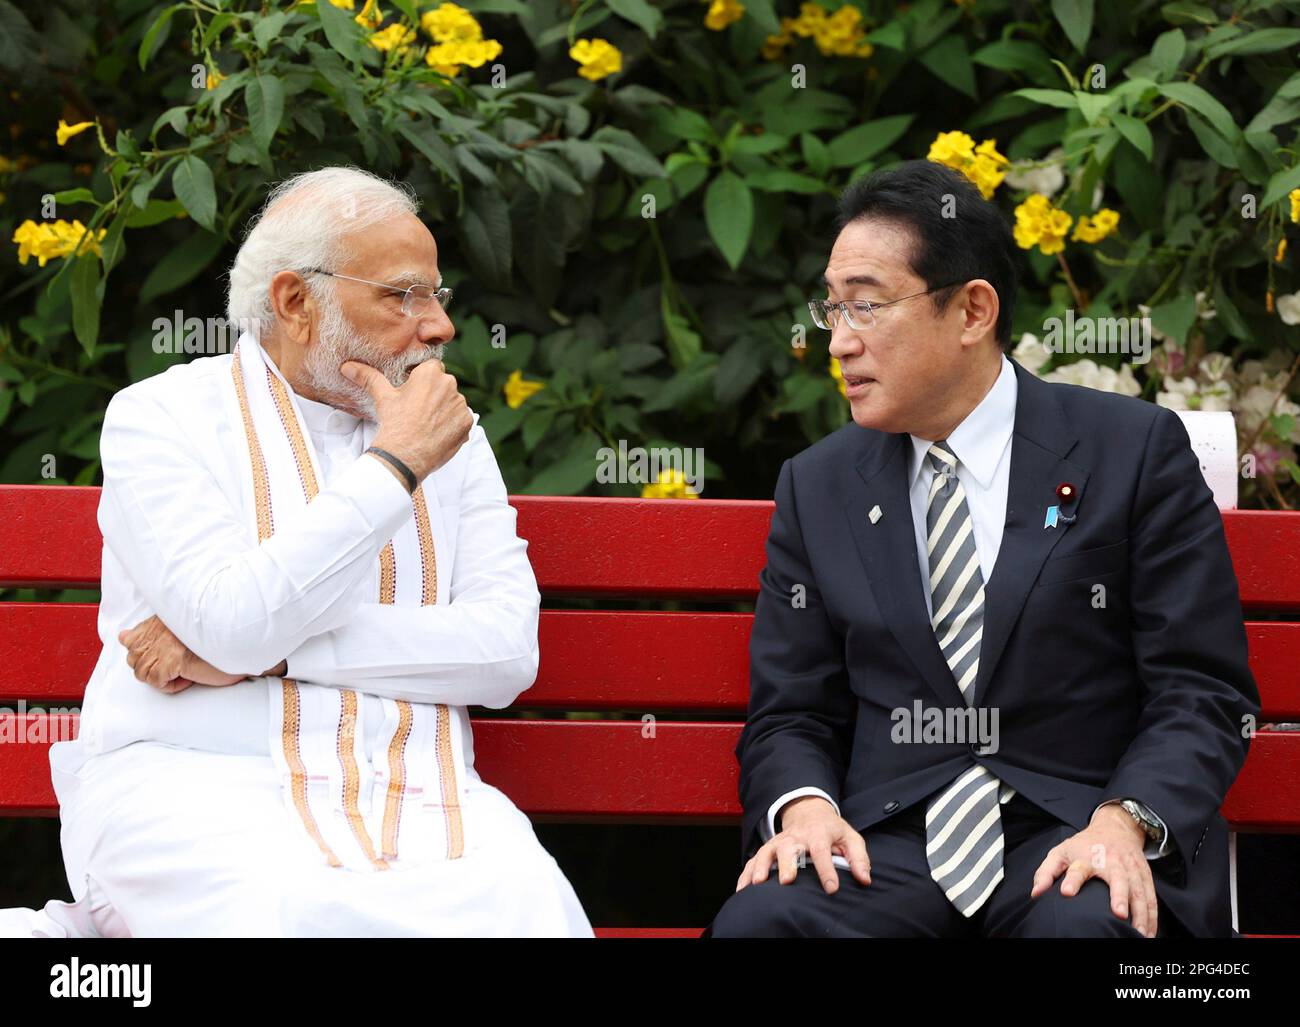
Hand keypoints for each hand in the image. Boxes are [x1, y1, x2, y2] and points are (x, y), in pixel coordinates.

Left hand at [118, 615, 247, 694]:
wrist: (242, 648)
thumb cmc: (216, 642)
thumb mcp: (180, 633)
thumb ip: (151, 633)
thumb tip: (123, 636)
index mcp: (162, 619)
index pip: (131, 639)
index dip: (143, 654)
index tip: (163, 657)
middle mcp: (161, 628)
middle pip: (134, 659)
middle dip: (153, 668)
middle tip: (177, 667)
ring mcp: (166, 643)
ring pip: (144, 672)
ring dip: (163, 678)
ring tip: (185, 672)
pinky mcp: (175, 658)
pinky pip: (158, 681)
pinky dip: (172, 685)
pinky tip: (188, 677)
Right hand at [340, 357, 472, 480]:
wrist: (404, 457)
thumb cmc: (393, 425)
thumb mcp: (382, 398)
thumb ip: (369, 377)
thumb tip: (348, 366)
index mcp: (430, 373)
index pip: (432, 368)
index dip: (423, 380)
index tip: (415, 393)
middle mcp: (450, 385)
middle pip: (444, 385)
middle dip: (434, 395)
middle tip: (418, 411)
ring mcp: (460, 405)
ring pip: (453, 403)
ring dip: (444, 410)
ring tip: (426, 424)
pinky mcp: (467, 423)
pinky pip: (461, 420)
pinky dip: (452, 426)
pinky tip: (437, 433)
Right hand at [735, 796, 871, 894]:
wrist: (809, 811)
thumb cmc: (832, 830)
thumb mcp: (850, 838)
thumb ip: (858, 858)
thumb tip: (865, 879)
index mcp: (818, 833)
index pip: (822, 851)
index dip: (827, 870)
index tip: (832, 889)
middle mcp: (796, 837)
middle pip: (789, 849)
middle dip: (787, 864)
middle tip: (787, 881)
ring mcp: (779, 841)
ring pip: (767, 852)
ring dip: (762, 867)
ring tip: (758, 884)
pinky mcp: (769, 848)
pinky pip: (754, 859)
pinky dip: (746, 873)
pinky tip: (742, 889)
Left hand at [1030, 804, 1157, 936]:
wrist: (1115, 827)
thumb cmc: (1083, 845)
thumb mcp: (1060, 852)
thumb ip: (1046, 872)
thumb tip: (1036, 894)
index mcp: (1087, 857)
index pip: (1078, 868)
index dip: (1072, 880)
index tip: (1066, 892)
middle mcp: (1111, 863)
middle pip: (1117, 879)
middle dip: (1119, 896)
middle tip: (1119, 914)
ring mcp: (1130, 869)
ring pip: (1139, 891)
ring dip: (1141, 913)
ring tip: (1139, 934)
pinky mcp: (1144, 875)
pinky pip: (1151, 898)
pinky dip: (1152, 916)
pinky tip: (1149, 933)